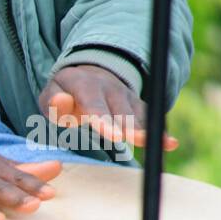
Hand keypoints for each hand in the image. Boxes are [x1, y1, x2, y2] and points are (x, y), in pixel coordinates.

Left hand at [39, 64, 177, 150]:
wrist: (86, 75)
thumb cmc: (64, 92)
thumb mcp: (51, 93)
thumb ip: (53, 101)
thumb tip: (61, 101)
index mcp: (84, 84)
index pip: (94, 103)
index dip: (105, 120)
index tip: (114, 135)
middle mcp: (109, 87)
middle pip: (121, 110)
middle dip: (130, 126)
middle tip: (137, 140)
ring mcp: (125, 95)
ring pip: (138, 114)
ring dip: (147, 130)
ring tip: (160, 144)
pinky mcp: (136, 104)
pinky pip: (149, 117)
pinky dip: (158, 131)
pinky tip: (169, 144)